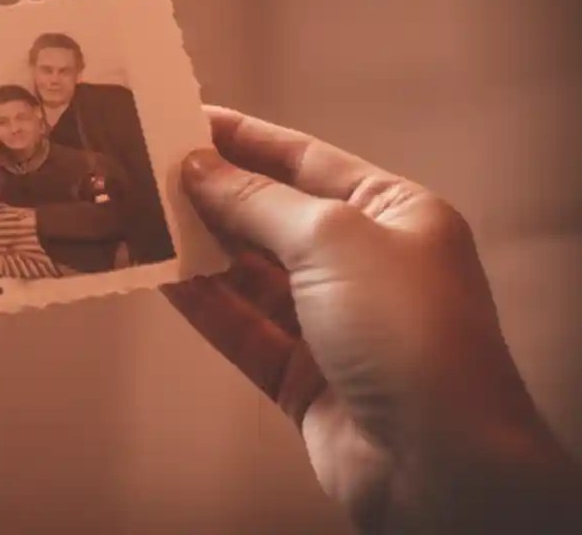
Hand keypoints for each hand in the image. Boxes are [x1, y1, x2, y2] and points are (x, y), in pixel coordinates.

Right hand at [167, 106, 581, 533]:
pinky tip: (160, 278)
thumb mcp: (332, 239)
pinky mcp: (304, 376)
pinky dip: (203, 303)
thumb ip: (257, 201)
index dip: (246, 138)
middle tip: (148, 169)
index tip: (187, 119)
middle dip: (214, 193)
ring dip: (200, 248)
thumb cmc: (409, 332)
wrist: (440, 463)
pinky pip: (243, 328)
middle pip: (274, 215)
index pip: (307, 160)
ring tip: (141, 218)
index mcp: (396, 215)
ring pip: (252, 275)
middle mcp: (367, 264)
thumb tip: (198, 167)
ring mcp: (334, 323)